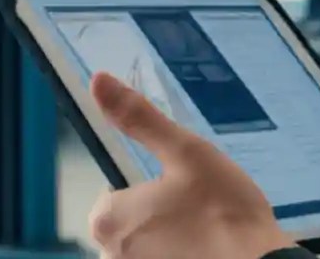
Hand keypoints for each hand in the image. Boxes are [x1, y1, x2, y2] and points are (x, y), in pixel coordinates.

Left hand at [86, 72, 295, 258]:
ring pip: (145, 250)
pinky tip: (207, 253)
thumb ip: (140, 118)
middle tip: (200, 212)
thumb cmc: (222, 206)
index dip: (148, 190)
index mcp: (107, 219)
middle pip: (127, 227)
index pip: (112, 197)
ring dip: (167, 242)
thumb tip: (98, 79)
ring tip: (206, 236)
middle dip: (156, 219)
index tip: (183, 192)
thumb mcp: (186, 152)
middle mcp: (109, 255)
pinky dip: (180, 255)